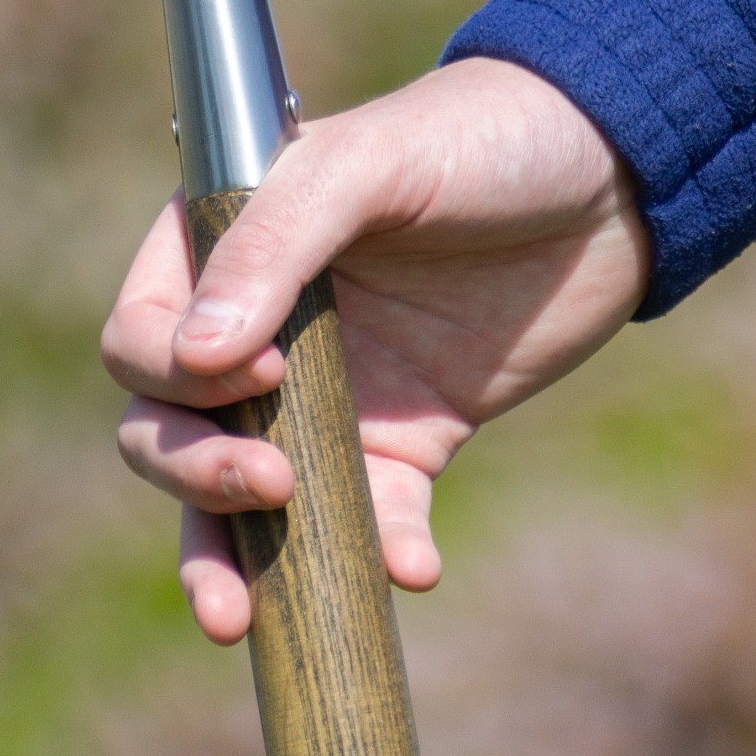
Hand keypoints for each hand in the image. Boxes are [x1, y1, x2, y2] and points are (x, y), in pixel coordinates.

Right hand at [100, 57, 650, 642]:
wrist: (613, 173)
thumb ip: (275, 246)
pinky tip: (412, 568)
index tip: (262, 370)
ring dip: (235, 557)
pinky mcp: (406, 437)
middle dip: (191, 479)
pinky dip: (377, 554)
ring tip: (240, 620)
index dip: (173, 374)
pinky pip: (368, 520)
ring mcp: (330, 388)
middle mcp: (260, 324)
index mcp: (223, 242)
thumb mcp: (369, 168)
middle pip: (168, 429)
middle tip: (267, 490)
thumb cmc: (476, 136)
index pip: (143, 335)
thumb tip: (194, 356)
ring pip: (243, 498)